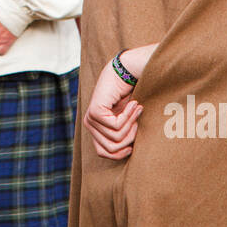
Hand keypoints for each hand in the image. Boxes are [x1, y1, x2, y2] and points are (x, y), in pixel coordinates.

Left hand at [84, 44, 156, 159]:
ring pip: (116, 137)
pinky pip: (117, 126)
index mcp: (94, 128)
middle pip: (111, 148)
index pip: (104, 153)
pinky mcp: (95, 112)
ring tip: (137, 109)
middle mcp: (89, 124)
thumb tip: (126, 152)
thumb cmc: (128, 97)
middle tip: (138, 121)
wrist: (123, 73)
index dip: (120, 153)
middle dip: (130, 137)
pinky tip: (135, 104)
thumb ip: (122, 135)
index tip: (133, 147)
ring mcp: (90, 118)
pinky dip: (130, 116)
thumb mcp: (125, 120)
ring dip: (132, 124)